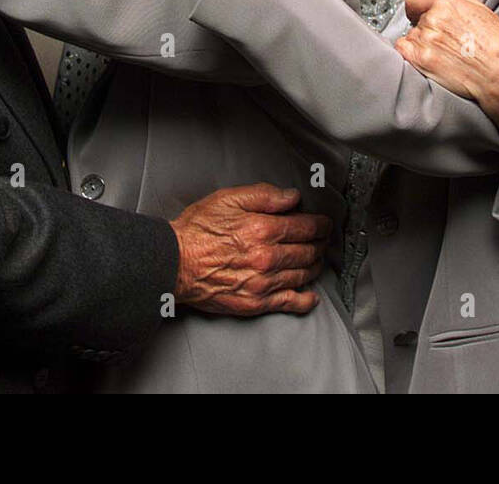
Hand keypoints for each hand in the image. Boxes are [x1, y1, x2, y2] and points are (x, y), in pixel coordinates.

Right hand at [169, 183, 331, 315]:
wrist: (173, 263)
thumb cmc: (197, 230)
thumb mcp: (228, 199)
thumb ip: (264, 195)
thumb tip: (292, 197)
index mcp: (263, 229)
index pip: (305, 227)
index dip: (321, 225)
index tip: (325, 224)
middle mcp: (267, 257)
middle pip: (308, 251)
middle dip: (320, 244)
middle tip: (323, 240)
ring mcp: (263, 283)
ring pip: (302, 275)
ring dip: (314, 266)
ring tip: (316, 260)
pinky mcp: (255, 303)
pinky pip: (289, 302)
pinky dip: (305, 299)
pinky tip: (310, 295)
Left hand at [397, 0, 498, 118]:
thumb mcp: (481, 9)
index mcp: (447, 2)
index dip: (420, 8)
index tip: (423, 14)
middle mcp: (434, 18)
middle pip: (415, 19)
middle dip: (426, 27)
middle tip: (447, 40)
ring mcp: (426, 39)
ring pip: (411, 36)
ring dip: (421, 43)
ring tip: (445, 52)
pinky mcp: (421, 59)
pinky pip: (403, 50)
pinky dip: (412, 55)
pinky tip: (432, 60)